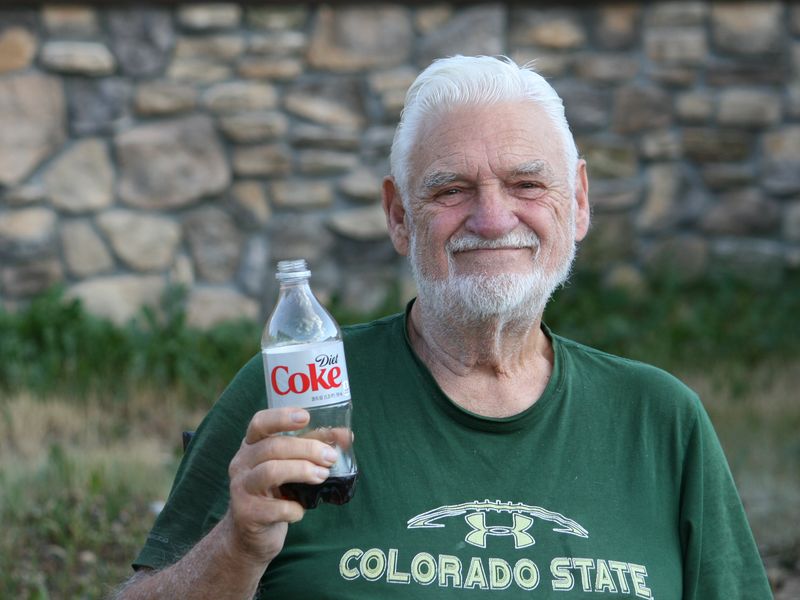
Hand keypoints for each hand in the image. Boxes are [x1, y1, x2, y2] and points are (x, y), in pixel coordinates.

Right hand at [222, 408, 339, 566]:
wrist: (252, 535)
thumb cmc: (276, 493)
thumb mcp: (290, 466)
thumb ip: (313, 448)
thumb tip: (345, 436)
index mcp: (252, 445)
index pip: (260, 423)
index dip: (282, 417)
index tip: (306, 417)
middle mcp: (242, 463)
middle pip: (273, 447)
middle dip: (307, 449)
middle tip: (330, 457)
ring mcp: (241, 488)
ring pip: (271, 471)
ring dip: (302, 471)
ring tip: (322, 476)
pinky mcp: (247, 514)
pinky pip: (275, 508)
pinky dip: (294, 508)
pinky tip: (301, 510)